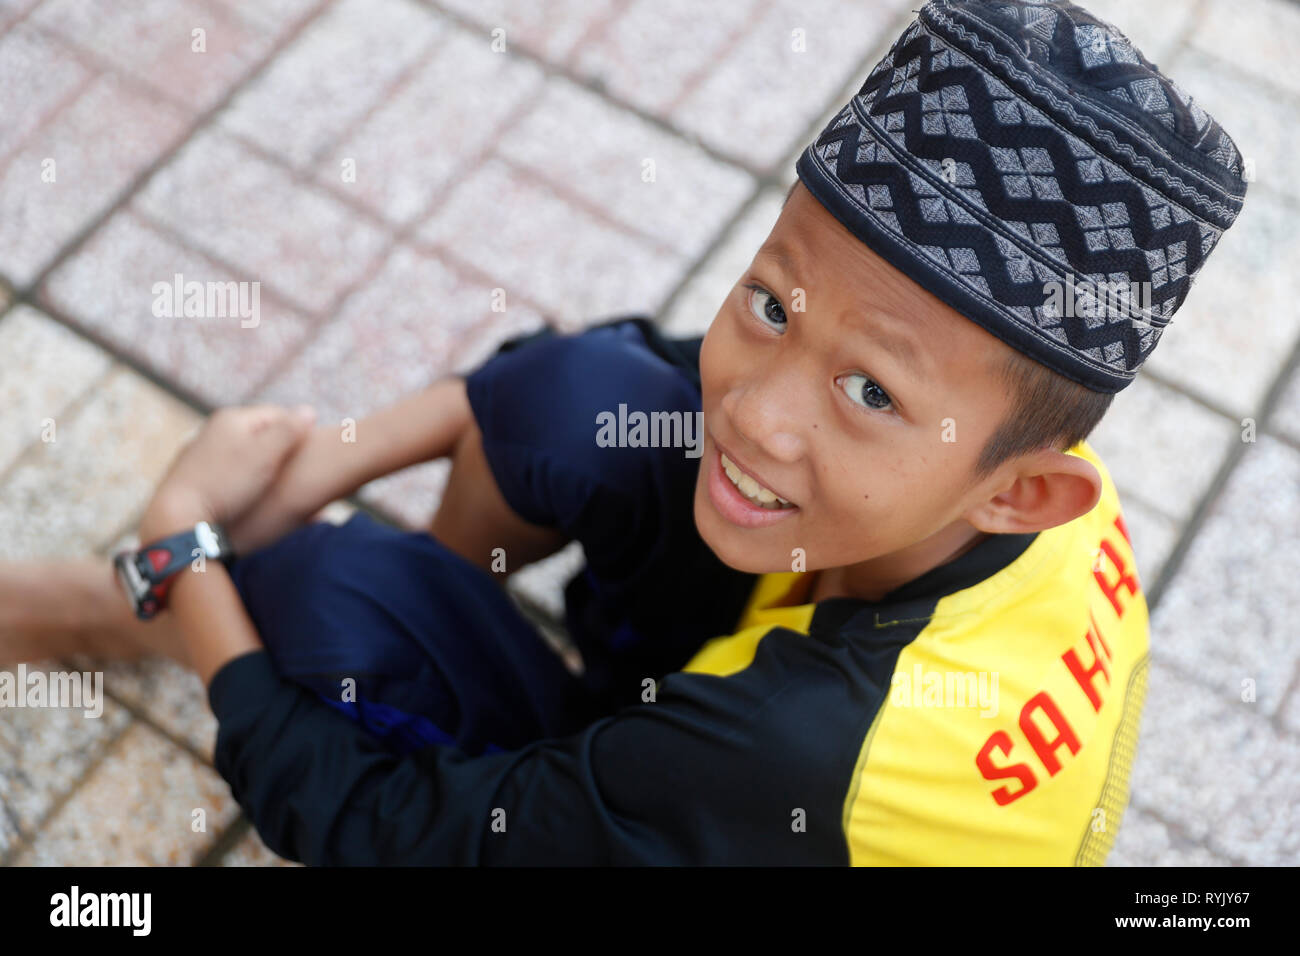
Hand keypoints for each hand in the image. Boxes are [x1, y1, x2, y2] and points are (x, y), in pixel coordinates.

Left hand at [143, 404, 316, 538]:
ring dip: (262, 468)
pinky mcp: (191, 478)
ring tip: (278, 488)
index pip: (278, 415)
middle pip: (259, 435)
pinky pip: (227, 473)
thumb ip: (290, 430)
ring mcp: (199, 454)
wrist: (178, 518)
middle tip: (299, 472)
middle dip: (281, 450)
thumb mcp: (267, 454)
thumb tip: (310, 411)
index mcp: (231, 419)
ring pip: (242, 455)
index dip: (300, 431)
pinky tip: (249, 500)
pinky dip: (241, 481)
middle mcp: (211, 430)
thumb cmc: (228, 485)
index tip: (314, 451)